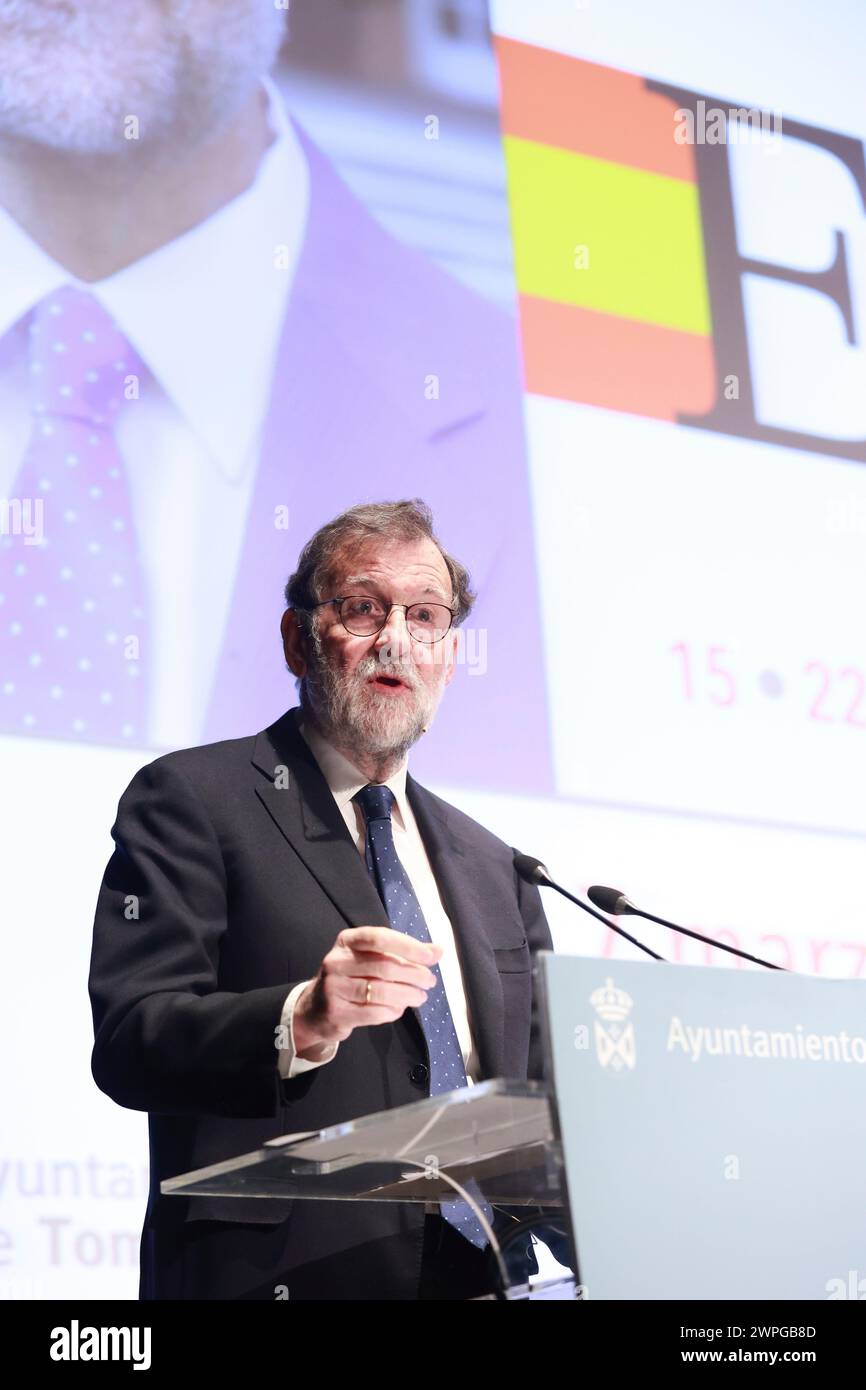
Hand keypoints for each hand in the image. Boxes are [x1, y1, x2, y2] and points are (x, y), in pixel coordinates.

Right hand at [292, 926, 441, 1058]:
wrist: (315, 1009)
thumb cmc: (350, 978)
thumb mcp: (369, 958)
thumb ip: (401, 953)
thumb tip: (437, 951)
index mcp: (347, 941)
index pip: (380, 938)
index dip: (408, 946)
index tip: (431, 956)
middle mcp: (336, 961)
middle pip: (384, 966)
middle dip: (413, 974)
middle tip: (429, 981)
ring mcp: (334, 988)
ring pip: (381, 991)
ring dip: (407, 995)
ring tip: (420, 997)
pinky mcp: (336, 1012)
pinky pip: (374, 1012)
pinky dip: (393, 1011)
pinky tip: (400, 1008)